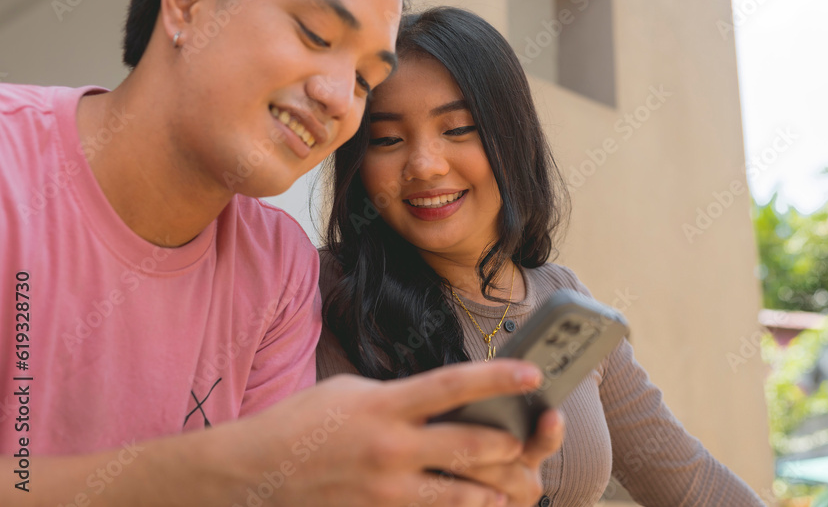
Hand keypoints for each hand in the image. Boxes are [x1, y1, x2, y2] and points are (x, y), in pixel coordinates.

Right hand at [228, 359, 560, 506]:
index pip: (453, 384)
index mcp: (385, 404)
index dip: (498, 378)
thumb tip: (443, 402)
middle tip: (525, 438)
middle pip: (470, 445)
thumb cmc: (304, 421)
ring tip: (512, 482)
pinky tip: (478, 505)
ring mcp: (386, 489)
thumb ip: (401, 398)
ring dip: (494, 488)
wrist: (256, 472)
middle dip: (508, 444)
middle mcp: (391, 447)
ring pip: (461, 493)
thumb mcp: (354, 391)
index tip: (533, 373)